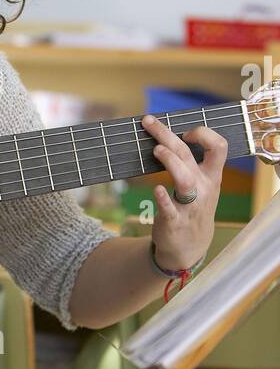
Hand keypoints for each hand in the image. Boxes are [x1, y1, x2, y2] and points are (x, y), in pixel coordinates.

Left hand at [143, 114, 227, 269]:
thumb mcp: (201, 185)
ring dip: (171, 162)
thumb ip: (190, 162)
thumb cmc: (192, 207)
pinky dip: (163, 199)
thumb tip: (168, 134)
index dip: (204, 134)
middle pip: (188, 156)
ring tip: (156, 150)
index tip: (185, 131)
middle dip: (169, 136)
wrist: (189, 246)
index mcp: (211, 176)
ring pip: (184, 180)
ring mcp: (190, 205)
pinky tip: (156, 189)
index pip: (219, 147)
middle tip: (149, 122)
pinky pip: (170, 209)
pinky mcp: (174, 221)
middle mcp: (203, 188)